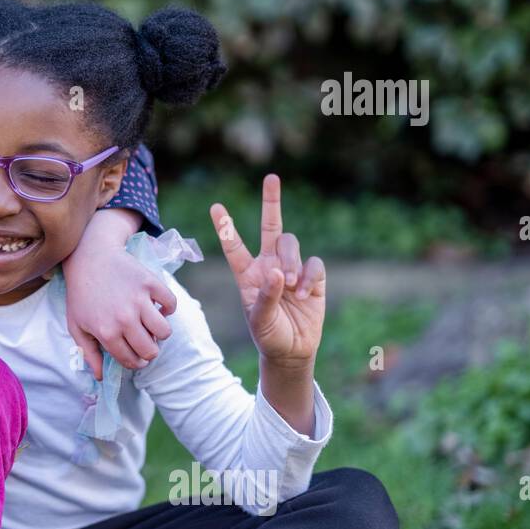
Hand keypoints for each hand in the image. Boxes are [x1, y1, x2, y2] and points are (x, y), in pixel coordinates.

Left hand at [63, 241, 177, 381]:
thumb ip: (88, 353)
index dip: (136, 363)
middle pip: (151, 350)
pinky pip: (170, 304)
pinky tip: (157, 308)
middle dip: (149, 352)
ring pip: (165, 332)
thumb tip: (100, 377)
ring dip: (160, 333)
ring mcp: (139, 300)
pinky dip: (168, 308)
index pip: (131, 360)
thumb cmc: (80, 294)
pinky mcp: (150, 283)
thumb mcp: (77, 326)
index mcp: (106, 333)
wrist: (89, 258)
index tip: (137, 358)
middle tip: (144, 344)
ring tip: (151, 327)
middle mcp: (124, 319)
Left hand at [209, 174, 325, 365]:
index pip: (234, 246)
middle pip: (271, 226)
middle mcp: (268, 265)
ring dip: (291, 260)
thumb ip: (266, 296)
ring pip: (291, 244)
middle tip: (271, 178)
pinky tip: (303, 294)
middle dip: (271, 201)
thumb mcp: (260, 320)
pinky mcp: (313, 277)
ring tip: (289, 284)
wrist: (293, 350)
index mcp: (247, 274)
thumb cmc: (269, 335)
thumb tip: (277, 272)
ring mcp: (292, 268)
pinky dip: (308, 276)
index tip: (215, 207)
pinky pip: (314, 263)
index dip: (226, 227)